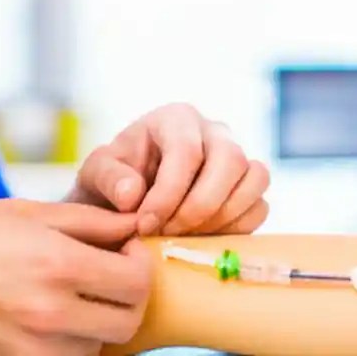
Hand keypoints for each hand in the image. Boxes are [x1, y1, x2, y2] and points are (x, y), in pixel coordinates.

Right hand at [0, 198, 151, 355]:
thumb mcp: (22, 212)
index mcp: (56, 263)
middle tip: (105, 276)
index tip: (123, 251)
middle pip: (126, 321)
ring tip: (66, 296)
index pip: (136, 281)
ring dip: (95, 324)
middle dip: (125, 298)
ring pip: (97, 346)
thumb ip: (85, 221)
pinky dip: (66, 344)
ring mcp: (33, 349)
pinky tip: (44, 319)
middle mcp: (50, 312)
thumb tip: (131, 225)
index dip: (139, 263)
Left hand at [67, 103, 270, 236]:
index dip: (168, 193)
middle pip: (230, 160)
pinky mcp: (248, 187)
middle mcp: (213, 131)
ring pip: (255, 179)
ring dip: (222, 217)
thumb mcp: (97, 174)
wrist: (129, 199)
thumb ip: (109, 179)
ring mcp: (237, 157)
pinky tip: (201, 238)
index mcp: (176, 118)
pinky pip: (260, 207)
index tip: (145, 224)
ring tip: (184, 236)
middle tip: (167, 233)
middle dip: (198, 206)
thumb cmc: (114, 179)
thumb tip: (132, 195)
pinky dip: (236, 228)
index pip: (186, 151)